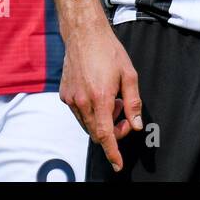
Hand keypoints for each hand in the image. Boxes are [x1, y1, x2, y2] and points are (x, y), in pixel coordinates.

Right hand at [59, 26, 142, 172]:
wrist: (83, 34)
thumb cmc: (108, 51)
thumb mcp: (129, 75)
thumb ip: (133, 103)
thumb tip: (135, 125)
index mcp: (101, 98)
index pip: (105, 135)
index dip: (112, 152)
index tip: (117, 165)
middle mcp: (82, 102)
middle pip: (97, 133)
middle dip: (113, 131)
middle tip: (123, 114)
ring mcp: (70, 99)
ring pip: (87, 124)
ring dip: (102, 120)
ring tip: (112, 99)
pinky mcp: (64, 95)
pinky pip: (78, 112)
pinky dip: (91, 111)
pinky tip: (98, 93)